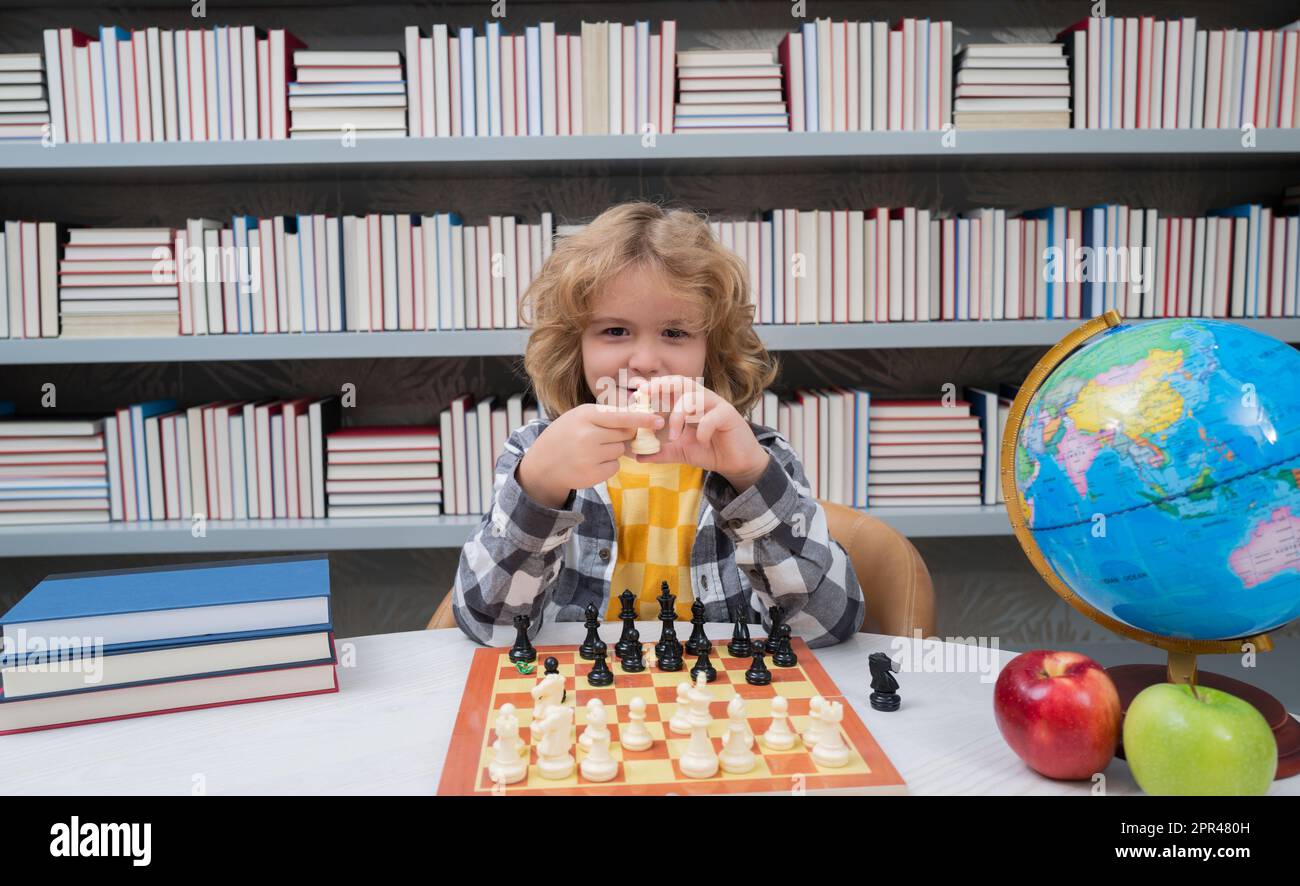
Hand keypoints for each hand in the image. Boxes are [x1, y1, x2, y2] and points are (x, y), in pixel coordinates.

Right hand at [517, 403, 662, 506]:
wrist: (542, 465)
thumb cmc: (564, 436)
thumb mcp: (579, 417)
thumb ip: (605, 416)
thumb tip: (636, 420)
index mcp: (585, 415)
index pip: (621, 416)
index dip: (642, 419)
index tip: (659, 420)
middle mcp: (587, 435)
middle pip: (625, 434)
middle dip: (620, 435)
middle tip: (601, 437)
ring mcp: (589, 456)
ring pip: (620, 450)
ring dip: (612, 451)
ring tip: (591, 451)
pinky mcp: (592, 474)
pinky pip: (615, 466)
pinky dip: (608, 465)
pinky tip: (591, 463)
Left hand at [633, 376, 769, 489]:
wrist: (736, 463)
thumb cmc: (709, 450)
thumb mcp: (680, 452)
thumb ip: (660, 451)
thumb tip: (636, 455)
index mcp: (688, 403)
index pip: (670, 387)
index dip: (654, 386)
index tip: (637, 390)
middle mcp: (701, 399)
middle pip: (682, 382)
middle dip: (662, 385)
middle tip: (646, 395)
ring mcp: (716, 405)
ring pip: (694, 398)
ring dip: (679, 415)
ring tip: (674, 437)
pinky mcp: (729, 416)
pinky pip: (712, 416)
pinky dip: (702, 429)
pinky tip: (701, 441)